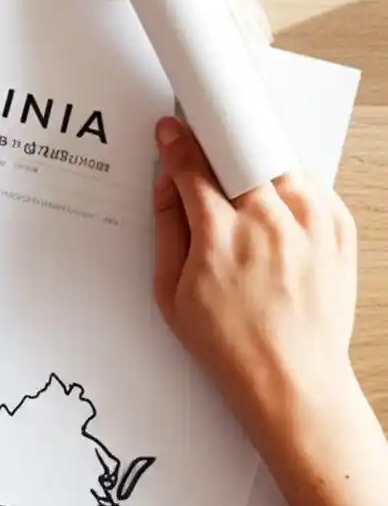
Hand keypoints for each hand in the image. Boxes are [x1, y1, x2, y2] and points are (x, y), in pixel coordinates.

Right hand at [149, 117, 359, 437]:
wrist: (291, 377)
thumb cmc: (229, 342)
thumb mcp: (170, 291)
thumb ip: (166, 228)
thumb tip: (166, 183)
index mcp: (221, 236)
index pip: (193, 167)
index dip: (178, 142)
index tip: (171, 129)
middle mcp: (270, 221)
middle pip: (238, 152)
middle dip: (216, 143)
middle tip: (205, 144)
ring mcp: (312, 223)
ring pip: (277, 161)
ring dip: (254, 163)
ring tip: (241, 190)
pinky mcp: (339, 228)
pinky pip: (310, 184)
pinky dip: (287, 185)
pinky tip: (272, 209)